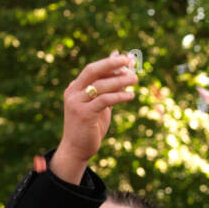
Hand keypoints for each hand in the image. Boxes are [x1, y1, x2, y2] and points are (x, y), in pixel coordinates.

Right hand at [52, 52, 138, 181]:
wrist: (77, 149)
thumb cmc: (90, 127)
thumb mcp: (100, 107)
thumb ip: (108, 91)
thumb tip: (121, 75)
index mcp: (75, 87)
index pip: (92, 69)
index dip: (109, 63)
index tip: (125, 58)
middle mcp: (73, 92)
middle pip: (93, 71)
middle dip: (112, 64)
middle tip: (130, 61)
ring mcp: (76, 102)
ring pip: (100, 85)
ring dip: (120, 80)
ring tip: (135, 79)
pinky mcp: (84, 114)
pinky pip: (104, 101)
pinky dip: (119, 96)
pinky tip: (131, 95)